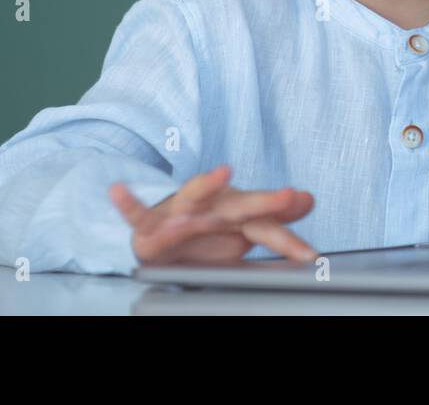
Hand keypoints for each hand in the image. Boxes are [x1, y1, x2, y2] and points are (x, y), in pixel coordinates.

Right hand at [109, 164, 318, 265]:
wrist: (162, 235)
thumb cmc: (207, 230)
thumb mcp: (243, 227)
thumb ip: (276, 221)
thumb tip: (309, 199)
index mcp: (235, 212)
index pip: (266, 225)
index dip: (287, 238)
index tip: (310, 254)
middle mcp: (211, 206)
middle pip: (241, 204)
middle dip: (264, 202)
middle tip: (288, 198)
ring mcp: (179, 213)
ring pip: (194, 197)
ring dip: (208, 184)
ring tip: (223, 173)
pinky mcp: (149, 225)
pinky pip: (136, 214)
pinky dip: (127, 202)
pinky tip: (118, 191)